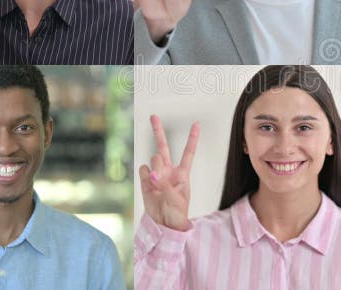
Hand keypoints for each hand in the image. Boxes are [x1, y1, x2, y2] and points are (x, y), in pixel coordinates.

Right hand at [138, 115, 199, 230]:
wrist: (163, 224)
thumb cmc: (176, 213)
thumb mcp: (176, 200)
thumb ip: (164, 184)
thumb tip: (152, 172)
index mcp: (182, 173)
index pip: (188, 152)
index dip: (192, 138)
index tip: (196, 123)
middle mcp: (169, 170)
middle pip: (163, 146)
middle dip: (158, 131)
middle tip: (153, 116)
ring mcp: (156, 174)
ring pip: (154, 160)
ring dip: (156, 168)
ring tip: (158, 183)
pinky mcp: (146, 180)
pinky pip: (143, 171)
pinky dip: (146, 178)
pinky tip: (150, 187)